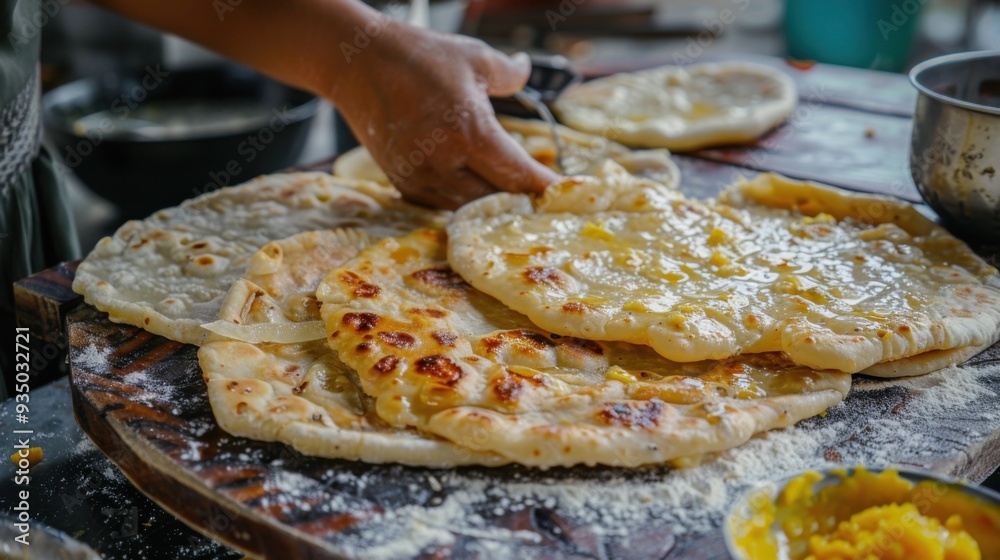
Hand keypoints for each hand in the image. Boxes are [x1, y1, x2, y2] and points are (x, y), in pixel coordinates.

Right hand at [332, 22, 560, 208]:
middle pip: (496, 200)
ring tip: (511, 197)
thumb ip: (509, 72)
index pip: (517, 175)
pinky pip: (443, 203)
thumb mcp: (473, 58)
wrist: (355, 64)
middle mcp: (444, 163)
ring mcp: (420, 178)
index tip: (565, 195)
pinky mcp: (404, 183)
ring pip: (469, 207)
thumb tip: (528, 70)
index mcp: (469, 132)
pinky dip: (463, 199)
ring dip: (490, 203)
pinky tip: (475, 188)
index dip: (544, 189)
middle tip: (541, 197)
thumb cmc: (417, 56)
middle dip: (519, 199)